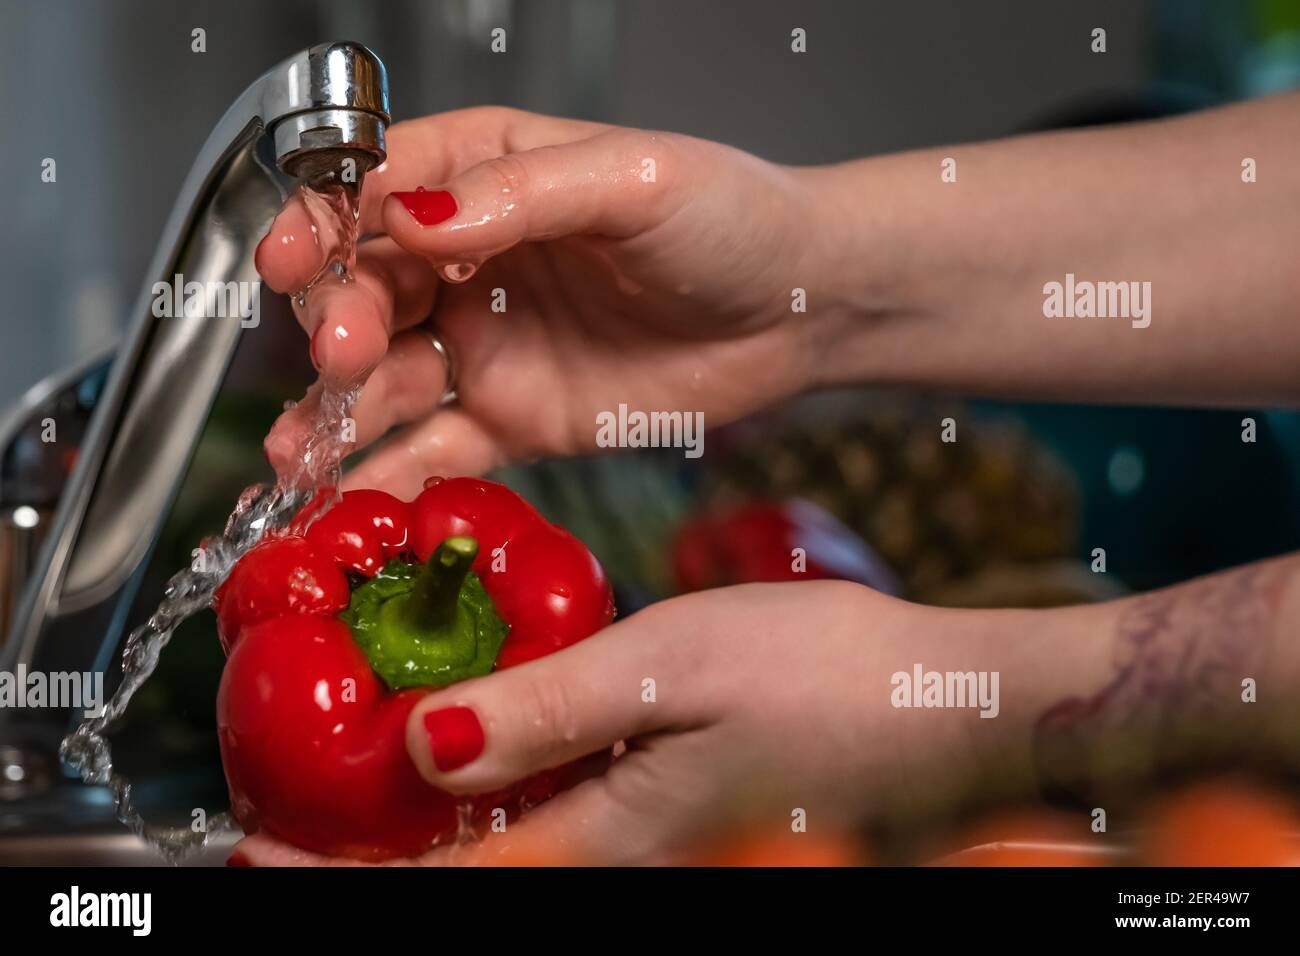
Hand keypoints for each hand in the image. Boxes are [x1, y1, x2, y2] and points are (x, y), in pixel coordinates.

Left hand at [228, 581, 982, 864]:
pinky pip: (557, 816)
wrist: (940, 702)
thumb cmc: (828, 678)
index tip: (257, 854)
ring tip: (360, 769)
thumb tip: (425, 743)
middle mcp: (620, 857)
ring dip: (424, 824)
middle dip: (368, 853)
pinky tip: (478, 741)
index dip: (339, 880)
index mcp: (609, 840)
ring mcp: (646, 839)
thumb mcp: (673, 666)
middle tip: (290, 809)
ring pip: (505, 848)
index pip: (446, 885)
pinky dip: (496, 792)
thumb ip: (547, 708)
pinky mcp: (667, 808)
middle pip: (465, 873)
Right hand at [257, 108, 830, 497]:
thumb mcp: (630, 181)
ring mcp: (487, 344)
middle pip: (363, 291)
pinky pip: (438, 450)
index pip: (371, 190)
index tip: (290, 260)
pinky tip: (350, 500)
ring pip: (386, 380)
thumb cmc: (729, 220)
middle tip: (340, 356)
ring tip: (301, 452)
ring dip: (335, 414)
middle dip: (335, 326)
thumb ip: (519, 193)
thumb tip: (412, 217)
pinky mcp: (515, 419)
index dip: (318, 224)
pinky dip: (390, 477)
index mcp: (484, 175)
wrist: (797, 310)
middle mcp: (468, 260)